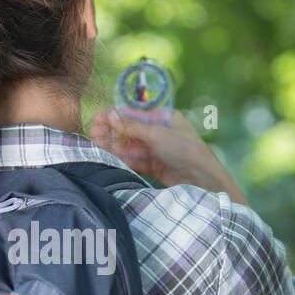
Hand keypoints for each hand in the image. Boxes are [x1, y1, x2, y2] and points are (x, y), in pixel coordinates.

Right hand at [88, 108, 249, 206]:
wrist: (202, 180)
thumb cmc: (184, 150)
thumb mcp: (156, 134)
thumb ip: (131, 126)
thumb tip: (110, 115)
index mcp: (165, 117)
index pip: (135, 114)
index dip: (115, 116)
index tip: (96, 119)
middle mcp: (161, 132)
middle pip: (131, 130)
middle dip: (112, 131)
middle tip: (93, 134)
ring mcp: (158, 150)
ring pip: (131, 146)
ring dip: (114, 145)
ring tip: (96, 145)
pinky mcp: (156, 167)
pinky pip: (136, 161)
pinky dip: (123, 159)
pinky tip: (109, 157)